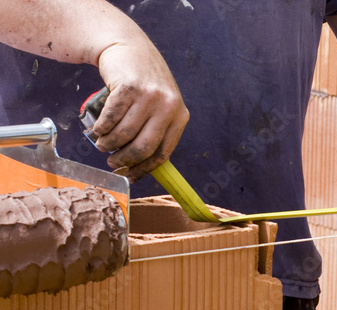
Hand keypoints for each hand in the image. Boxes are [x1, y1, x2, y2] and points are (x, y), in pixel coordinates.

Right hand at [92, 39, 187, 180]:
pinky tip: (97, 130)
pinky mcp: (129, 87)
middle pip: (143, 147)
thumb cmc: (144, 82)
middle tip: (112, 162)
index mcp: (180, 116)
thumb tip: (143, 166)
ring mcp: (149, 96)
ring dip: (108, 144)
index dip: (143, 169)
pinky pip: (111, 117)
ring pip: (125, 134)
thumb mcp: (161, 105)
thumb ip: (157, 129)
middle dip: (124, 159)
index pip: (162, 153)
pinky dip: (101, 128)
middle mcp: (168, 107)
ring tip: (102, 144)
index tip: (129, 176)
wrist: (128, 46)